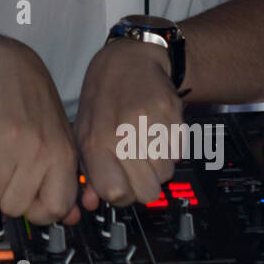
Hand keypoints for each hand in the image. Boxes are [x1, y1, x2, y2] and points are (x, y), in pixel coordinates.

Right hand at [0, 39, 81, 225]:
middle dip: (5, 195)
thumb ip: (66, 182)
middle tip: (8, 171)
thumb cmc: (36, 108)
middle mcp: (39, 149)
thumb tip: (70, 218)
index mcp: (63, 156)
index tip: (30, 201)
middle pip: (13, 206)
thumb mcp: (61, 142)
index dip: (38, 212)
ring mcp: (10, 140)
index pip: (55, 209)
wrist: (9, 67)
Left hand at [73, 40, 182, 209]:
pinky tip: (156, 135)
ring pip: (166, 175)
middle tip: (134, 168)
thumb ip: (87, 172)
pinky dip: (171, 152)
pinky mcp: (173, 116)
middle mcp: (123, 134)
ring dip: (157, 168)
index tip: (118, 185)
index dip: (120, 195)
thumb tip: (89, 204)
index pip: (115, 193)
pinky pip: (179, 154)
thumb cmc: (103, 97)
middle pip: (147, 192)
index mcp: (96, 141)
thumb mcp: (84, 132)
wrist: (131, 60)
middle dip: (142, 185)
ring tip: (144, 146)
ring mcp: (151, 125)